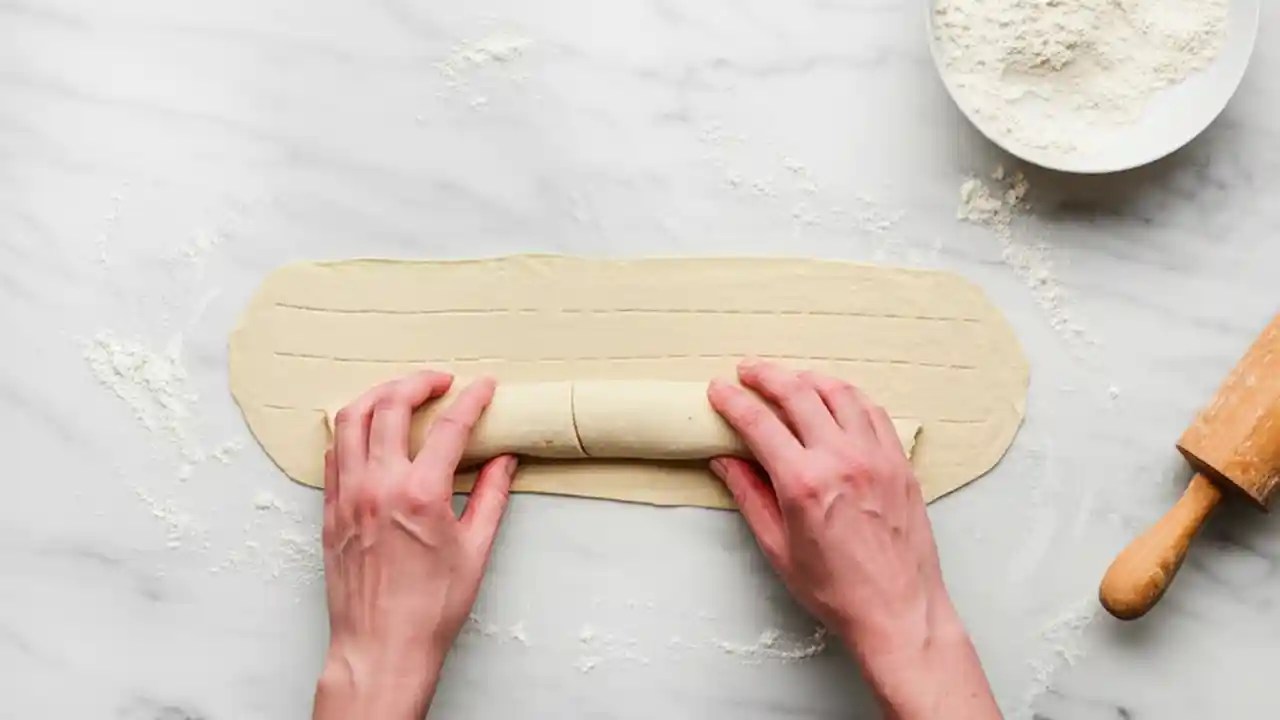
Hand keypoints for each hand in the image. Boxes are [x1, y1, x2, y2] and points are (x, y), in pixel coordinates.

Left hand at [313, 371, 516, 719]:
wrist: (381, 648)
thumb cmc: (429, 610)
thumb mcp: (475, 551)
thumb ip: (490, 497)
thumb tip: (504, 462)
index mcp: (420, 495)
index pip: (449, 426)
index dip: (471, 399)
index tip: (483, 387)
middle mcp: (378, 487)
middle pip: (391, 406)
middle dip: (419, 382)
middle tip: (440, 382)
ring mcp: (348, 496)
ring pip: (350, 419)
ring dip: (377, 395)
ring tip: (400, 394)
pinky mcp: (330, 511)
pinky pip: (333, 452)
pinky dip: (351, 429)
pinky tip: (369, 431)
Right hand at [708, 361, 998, 719]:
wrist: (899, 611)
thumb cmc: (837, 591)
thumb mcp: (778, 549)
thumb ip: (750, 497)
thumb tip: (725, 461)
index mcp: (804, 483)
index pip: (758, 423)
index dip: (732, 401)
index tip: (718, 389)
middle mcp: (841, 460)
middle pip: (797, 393)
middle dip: (765, 375)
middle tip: (747, 371)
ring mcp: (876, 457)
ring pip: (839, 393)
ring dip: (808, 378)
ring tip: (789, 378)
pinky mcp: (899, 462)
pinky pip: (873, 411)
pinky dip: (848, 396)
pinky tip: (835, 398)